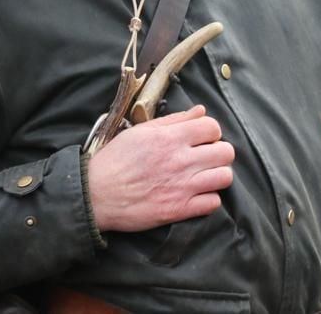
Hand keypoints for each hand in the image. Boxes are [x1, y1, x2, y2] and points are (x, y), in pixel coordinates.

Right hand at [86, 105, 234, 232]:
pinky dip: (209, 199)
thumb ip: (174, 120)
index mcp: (170, 138)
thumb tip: (201, 111)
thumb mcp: (141, 131)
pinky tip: (197, 195)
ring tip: (205, 176)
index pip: (213, 127)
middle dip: (219, 152)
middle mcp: (181, 161)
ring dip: (218, 175)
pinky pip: (213, 203)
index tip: (202, 138)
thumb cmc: (115, 160)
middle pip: (226, 152)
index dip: (211, 131)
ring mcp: (182, 186)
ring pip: (225, 177)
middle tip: (206, 157)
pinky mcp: (179, 210)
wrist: (95, 195)